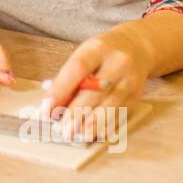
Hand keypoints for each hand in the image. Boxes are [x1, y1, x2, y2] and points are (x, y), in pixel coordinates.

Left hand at [41, 25, 154, 141]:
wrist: (137, 47)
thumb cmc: (101, 53)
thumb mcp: (83, 55)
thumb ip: (66, 78)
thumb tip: (50, 106)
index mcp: (98, 49)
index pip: (77, 69)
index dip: (60, 91)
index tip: (45, 109)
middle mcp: (118, 64)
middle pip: (94, 93)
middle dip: (74, 114)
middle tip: (61, 129)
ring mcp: (130, 81)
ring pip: (108, 108)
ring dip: (90, 125)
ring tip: (75, 135)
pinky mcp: (136, 96)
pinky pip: (119, 115)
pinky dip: (104, 127)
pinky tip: (92, 133)